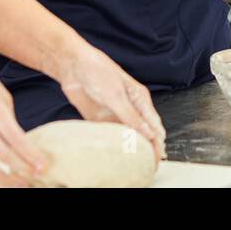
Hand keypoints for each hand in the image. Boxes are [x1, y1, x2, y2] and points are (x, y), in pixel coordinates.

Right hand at [0, 47, 46, 186]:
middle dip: (22, 169)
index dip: (29, 155)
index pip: (15, 139)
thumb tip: (19, 136)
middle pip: (3, 155)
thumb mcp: (1, 93)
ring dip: (3, 180)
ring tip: (18, 185)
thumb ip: (10, 117)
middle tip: (37, 177)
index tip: (42, 165)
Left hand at [56, 38, 166, 158]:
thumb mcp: (116, 95)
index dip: (157, 141)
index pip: (153, 124)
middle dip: (147, 146)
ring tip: (132, 161)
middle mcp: (130, 107)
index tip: (157, 156)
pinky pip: (110, 134)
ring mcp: (115, 113)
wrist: (73, 66)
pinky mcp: (101, 118)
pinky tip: (115, 152)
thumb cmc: (98, 71)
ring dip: (130, 146)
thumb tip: (148, 133)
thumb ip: (131, 116)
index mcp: (139, 98)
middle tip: (147, 163)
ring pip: (128, 135)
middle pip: (143, 131)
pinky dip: (114, 143)